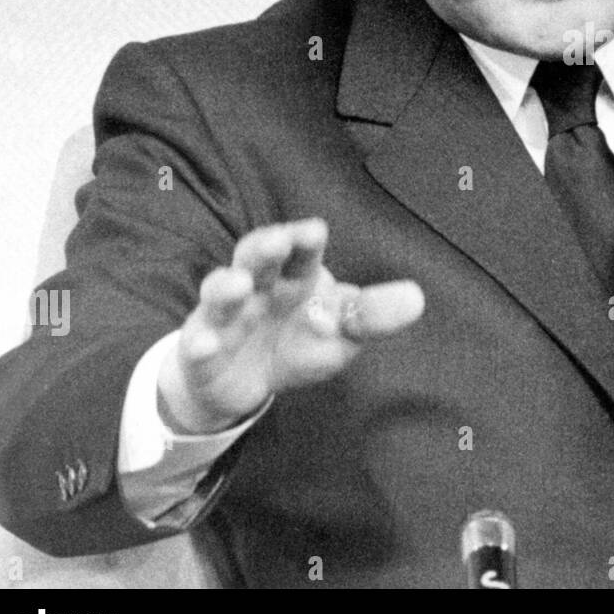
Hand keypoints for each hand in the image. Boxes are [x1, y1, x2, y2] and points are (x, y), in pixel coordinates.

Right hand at [158, 218, 423, 433]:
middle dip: (265, 247)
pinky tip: (204, 343)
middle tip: (279, 239)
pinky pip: (196, 346)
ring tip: (238, 285)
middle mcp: (258, 287)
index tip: (314, 231)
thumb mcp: (340, 333)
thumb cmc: (299, 342)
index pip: (301, 252)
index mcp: (295, 277)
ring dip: (226, 286)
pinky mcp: (201, 352)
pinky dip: (199, 344)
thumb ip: (372, 316)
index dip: (304, 240)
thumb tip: (417, 299)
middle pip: (256, 258)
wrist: (245, 383)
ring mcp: (225, 316)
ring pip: (220, 293)